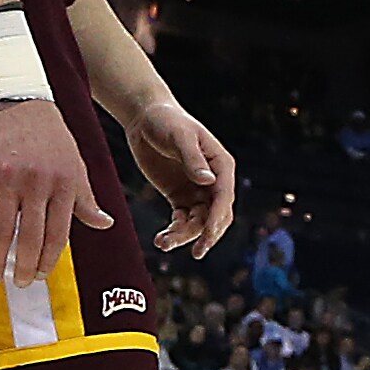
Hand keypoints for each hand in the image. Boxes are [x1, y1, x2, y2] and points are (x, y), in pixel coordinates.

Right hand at [0, 97, 109, 290]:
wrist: (16, 95)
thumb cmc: (49, 133)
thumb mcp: (74, 162)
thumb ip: (85, 197)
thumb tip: (105, 224)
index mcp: (65, 181)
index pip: (60, 231)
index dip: (50, 257)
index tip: (41, 274)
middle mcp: (39, 182)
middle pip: (31, 236)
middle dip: (25, 266)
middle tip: (20, 284)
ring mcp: (9, 177)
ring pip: (2, 230)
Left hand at [127, 96, 237, 258]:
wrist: (145, 118)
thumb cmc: (166, 121)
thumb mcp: (179, 137)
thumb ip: (193, 159)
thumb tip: (208, 181)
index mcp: (221, 164)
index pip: (224, 196)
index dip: (217, 217)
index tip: (207, 235)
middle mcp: (213, 179)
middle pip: (217, 214)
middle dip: (207, 234)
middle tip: (196, 252)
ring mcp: (197, 189)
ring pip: (198, 221)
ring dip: (185, 235)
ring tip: (163, 243)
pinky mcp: (179, 195)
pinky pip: (182, 219)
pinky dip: (175, 231)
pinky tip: (162, 237)